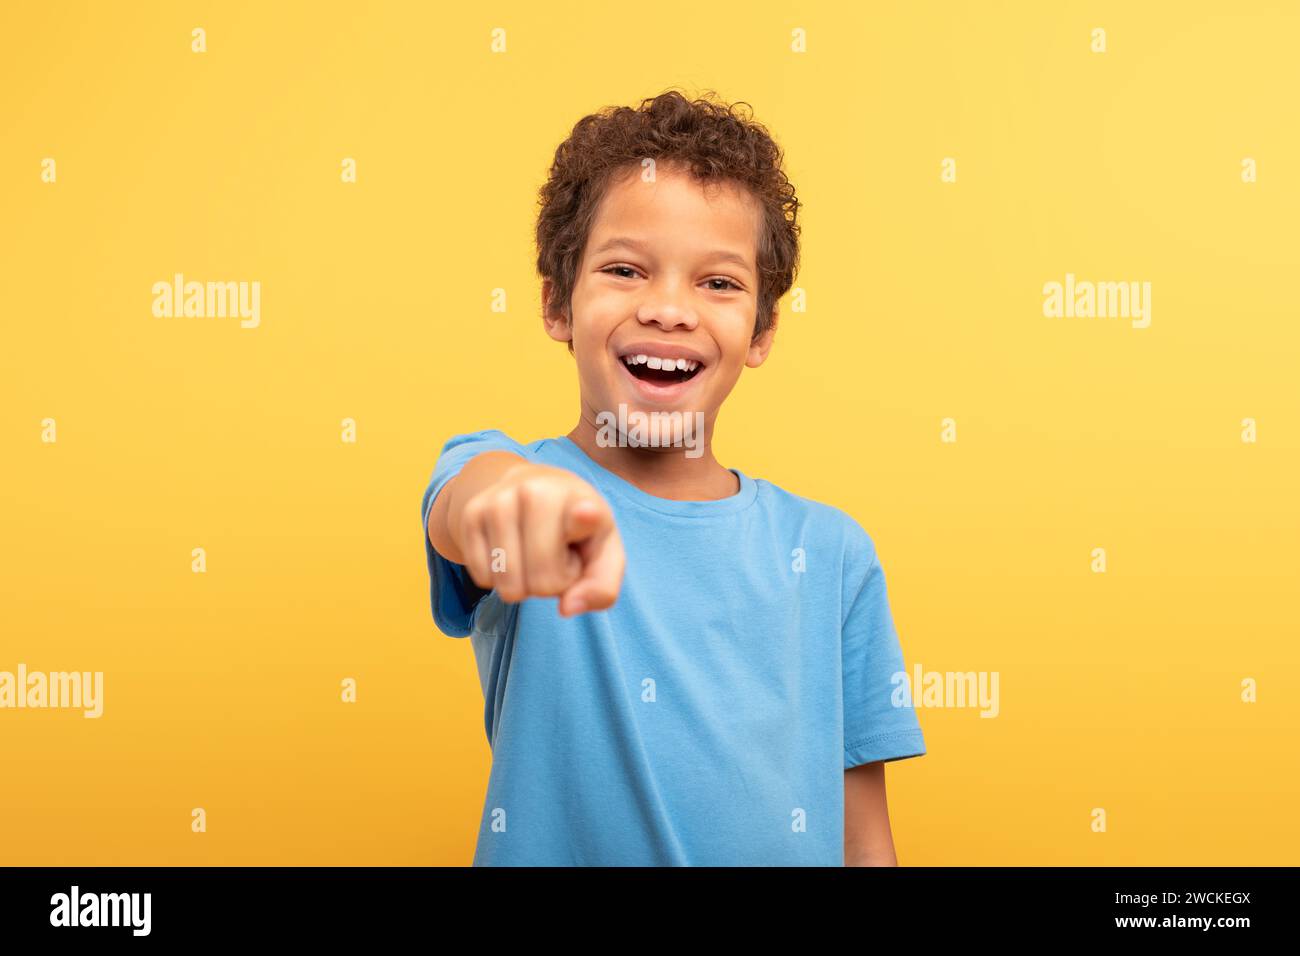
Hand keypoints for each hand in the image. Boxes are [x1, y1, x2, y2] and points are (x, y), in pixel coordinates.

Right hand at [451, 462, 624, 616]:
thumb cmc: (577, 532)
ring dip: (524, 582)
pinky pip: (482, 577)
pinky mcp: (471, 513)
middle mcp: (537, 492)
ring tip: (536, 550)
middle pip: (542, 583)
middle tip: (557, 555)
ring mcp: (499, 500)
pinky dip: (498, 578)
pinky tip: (513, 550)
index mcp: (582, 501)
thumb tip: (567, 608)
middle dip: (552, 584)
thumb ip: (601, 589)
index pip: (581, 515)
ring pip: (508, 584)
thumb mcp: (604, 556)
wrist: (537, 488)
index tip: (586, 513)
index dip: (583, 519)